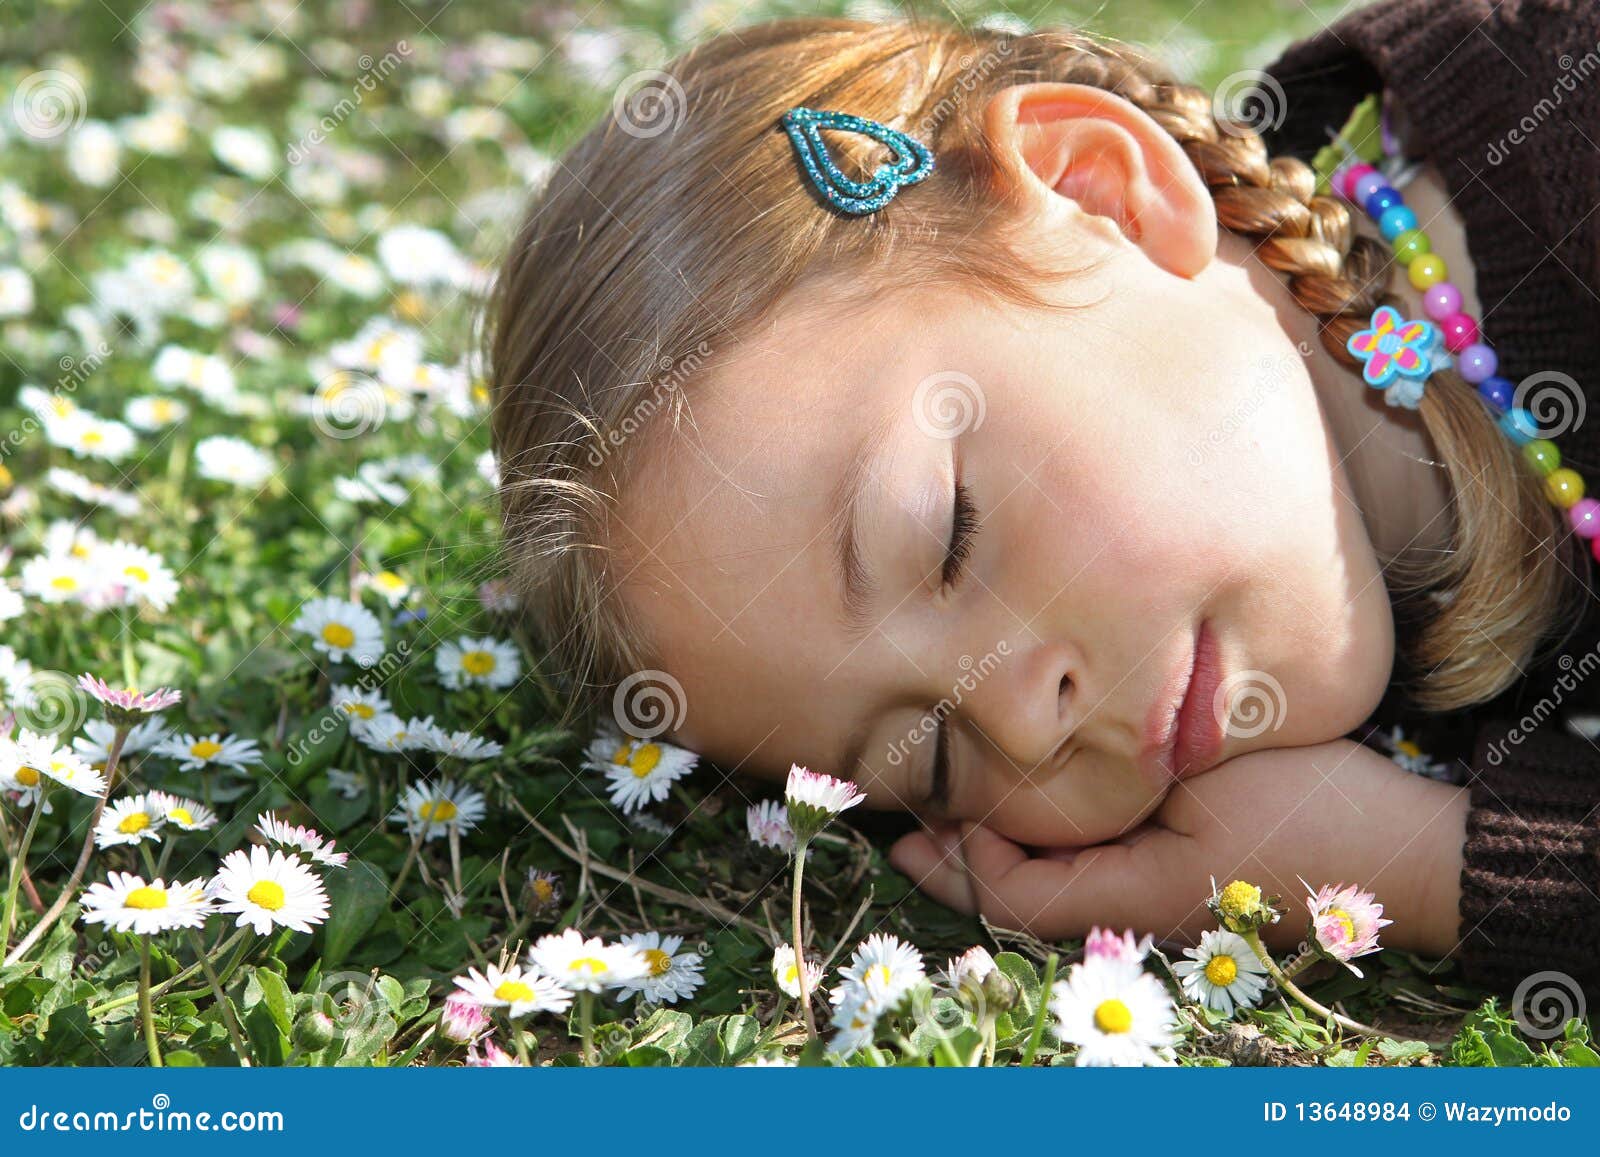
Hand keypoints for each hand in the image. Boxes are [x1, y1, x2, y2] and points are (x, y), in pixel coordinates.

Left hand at [888, 738, 1469, 956]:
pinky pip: (1088, 874)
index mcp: (1133, 897)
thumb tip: (1020, 777)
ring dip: (993, 854)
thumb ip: (1110, 785)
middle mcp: (1134, 913)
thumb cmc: (1312, 807)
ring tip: (942, 814)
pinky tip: (1028, 809)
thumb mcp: (1203, 782)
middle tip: (894, 828)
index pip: (1013, 895)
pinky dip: (1041, 846)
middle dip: (954, 867)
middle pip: (1018, 901)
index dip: (962, 858)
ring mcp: (1156, 901)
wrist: (1410, 849)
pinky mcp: (1178, 879)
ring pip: (1049, 888)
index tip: (929, 801)